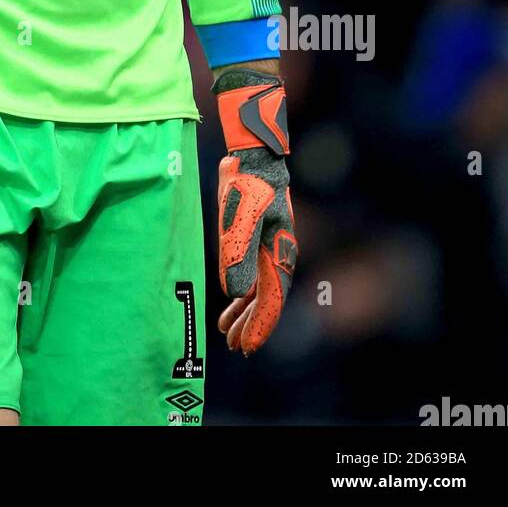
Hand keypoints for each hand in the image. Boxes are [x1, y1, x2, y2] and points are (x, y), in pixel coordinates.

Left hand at [212, 70, 297, 354]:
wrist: (253, 158)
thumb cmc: (249, 184)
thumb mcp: (242, 216)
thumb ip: (238, 252)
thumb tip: (235, 291)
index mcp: (279, 253)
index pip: (272, 298)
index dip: (260, 325)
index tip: (248, 346)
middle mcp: (277, 256)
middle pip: (266, 301)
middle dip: (251, 326)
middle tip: (236, 348)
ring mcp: (267, 250)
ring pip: (258, 292)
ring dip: (244, 314)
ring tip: (228, 335)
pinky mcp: (256, 243)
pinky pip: (251, 277)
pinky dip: (240, 296)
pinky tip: (228, 308)